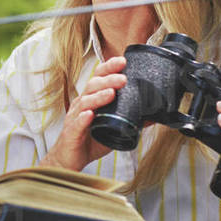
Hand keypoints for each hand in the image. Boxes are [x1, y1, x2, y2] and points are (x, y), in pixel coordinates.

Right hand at [46, 57, 127, 171]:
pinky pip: (76, 124)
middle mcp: (82, 105)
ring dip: (99, 96)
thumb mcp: (113, 129)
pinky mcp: (71, 133)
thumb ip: (130, 121)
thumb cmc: (89, 141)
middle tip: (123, 78)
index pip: (98, 78)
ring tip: (112, 93)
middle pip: (92, 86)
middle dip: (108, 80)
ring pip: (85, 102)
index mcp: (91, 99)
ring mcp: (75, 118)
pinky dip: (83, 118)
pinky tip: (90, 115)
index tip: (123, 61)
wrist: (69, 160)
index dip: (109, 68)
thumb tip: (151, 116)